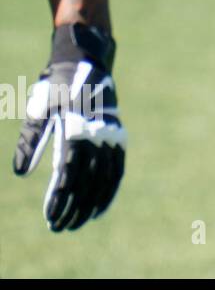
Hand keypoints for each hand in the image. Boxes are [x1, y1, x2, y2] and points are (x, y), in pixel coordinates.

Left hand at [13, 25, 125, 231]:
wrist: (88, 62)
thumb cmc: (57, 86)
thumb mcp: (39, 108)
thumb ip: (31, 140)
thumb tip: (21, 173)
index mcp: (78, 127)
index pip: (69, 173)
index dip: (61, 198)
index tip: (51, 218)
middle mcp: (99, 134)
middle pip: (88, 181)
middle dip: (75, 207)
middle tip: (60, 227)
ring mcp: (112, 136)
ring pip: (105, 179)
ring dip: (92, 204)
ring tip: (78, 223)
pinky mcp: (118, 137)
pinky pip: (117, 170)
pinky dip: (110, 190)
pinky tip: (100, 207)